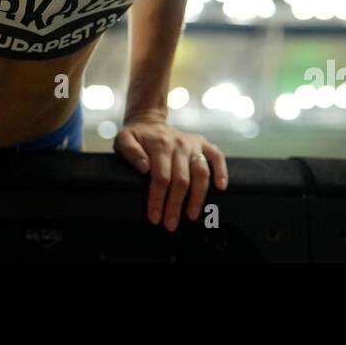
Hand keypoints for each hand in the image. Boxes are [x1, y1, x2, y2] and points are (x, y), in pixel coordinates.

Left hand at [114, 110, 227, 231]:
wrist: (149, 120)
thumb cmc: (135, 136)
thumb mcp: (123, 139)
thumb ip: (130, 152)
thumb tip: (145, 168)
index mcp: (159, 144)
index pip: (161, 177)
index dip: (158, 199)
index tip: (155, 218)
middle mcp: (179, 144)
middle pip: (181, 180)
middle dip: (176, 205)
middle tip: (171, 224)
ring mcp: (193, 144)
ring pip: (201, 172)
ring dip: (197, 196)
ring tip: (192, 215)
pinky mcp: (203, 143)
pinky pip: (217, 156)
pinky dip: (221, 171)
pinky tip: (221, 187)